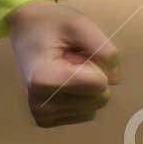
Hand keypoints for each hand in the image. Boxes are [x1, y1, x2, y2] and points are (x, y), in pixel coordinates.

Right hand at [5, 0, 121, 127]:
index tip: (73, 51)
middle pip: (100, 98)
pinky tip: (66, 80)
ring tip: (67, 67)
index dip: (98, 64)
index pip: (99, 84)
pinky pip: (86, 113)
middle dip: (94, 75)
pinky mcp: (46, 119)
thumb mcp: (80, 24)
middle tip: (71, 58)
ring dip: (88, 85)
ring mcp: (42, 114)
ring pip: (95, 106)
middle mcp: (40, 102)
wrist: (26, 29)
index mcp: (44, 79)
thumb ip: (103, 49)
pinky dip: (83, 96)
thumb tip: (116, 79)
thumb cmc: (52, 24)